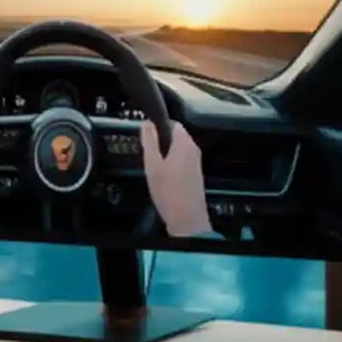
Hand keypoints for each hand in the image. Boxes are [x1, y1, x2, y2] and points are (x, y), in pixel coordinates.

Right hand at [140, 120, 211, 237]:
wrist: (186, 219)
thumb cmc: (168, 190)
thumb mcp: (152, 164)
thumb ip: (149, 141)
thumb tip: (146, 122)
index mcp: (184, 143)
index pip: (172, 123)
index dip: (158, 125)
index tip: (145, 134)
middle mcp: (194, 149)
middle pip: (176, 136)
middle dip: (161, 141)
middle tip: (146, 152)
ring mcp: (196, 162)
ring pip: (178, 149)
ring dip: (165, 153)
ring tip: (152, 165)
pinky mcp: (195, 174)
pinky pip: (182, 160)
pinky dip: (171, 163)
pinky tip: (162, 176)